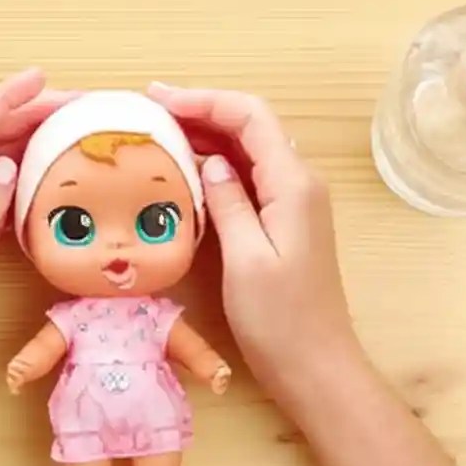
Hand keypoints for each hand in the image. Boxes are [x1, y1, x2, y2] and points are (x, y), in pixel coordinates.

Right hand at [147, 82, 356, 406]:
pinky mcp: (284, 222)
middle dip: (201, 110)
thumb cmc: (281, 321)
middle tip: (148, 109)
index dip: (204, 100)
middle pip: (250, 126)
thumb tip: (213, 162)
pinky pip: (250, 177)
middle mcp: (299, 183)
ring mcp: (294, 203)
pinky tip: (187, 169)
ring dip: (207, 134)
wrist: (317, 367)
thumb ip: (229, 202)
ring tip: (159, 130)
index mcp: (293, 184)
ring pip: (249, 150)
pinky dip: (217, 164)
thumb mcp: (246, 259)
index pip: (250, 117)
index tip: (157, 99)